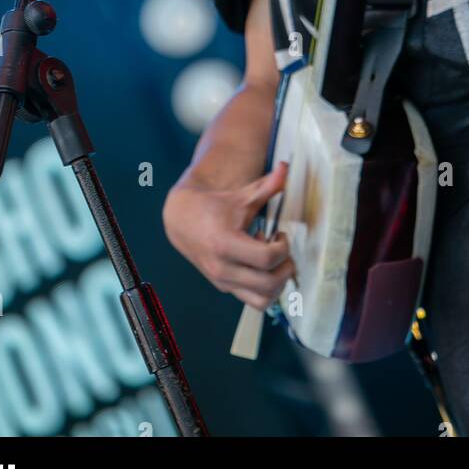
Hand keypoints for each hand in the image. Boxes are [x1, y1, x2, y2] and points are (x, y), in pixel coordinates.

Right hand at [162, 160, 294, 309]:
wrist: (183, 219)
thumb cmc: (215, 206)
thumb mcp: (242, 195)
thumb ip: (267, 185)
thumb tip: (285, 167)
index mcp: (226, 244)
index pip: (266, 258)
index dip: (283, 247)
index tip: (280, 233)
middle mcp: (223, 268)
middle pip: (268, 284)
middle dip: (285, 267)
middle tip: (282, 249)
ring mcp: (223, 281)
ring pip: (262, 301)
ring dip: (278, 283)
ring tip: (273, 261)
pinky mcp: (225, 288)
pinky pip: (253, 301)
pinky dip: (266, 289)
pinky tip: (262, 267)